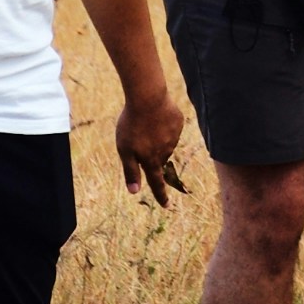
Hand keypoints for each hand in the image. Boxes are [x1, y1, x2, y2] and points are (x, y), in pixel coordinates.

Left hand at [114, 85, 187, 202]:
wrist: (148, 98)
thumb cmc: (132, 125)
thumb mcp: (125, 150)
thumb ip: (130, 171)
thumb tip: (134, 191)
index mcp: (151, 160)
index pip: (156, 183)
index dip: (161, 196)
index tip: (166, 205)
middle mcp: (165, 151)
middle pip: (159, 159)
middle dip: (151, 155)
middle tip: (139, 138)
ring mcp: (174, 136)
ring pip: (165, 143)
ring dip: (157, 139)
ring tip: (145, 123)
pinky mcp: (178, 122)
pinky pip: (171, 128)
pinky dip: (164, 125)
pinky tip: (156, 115)